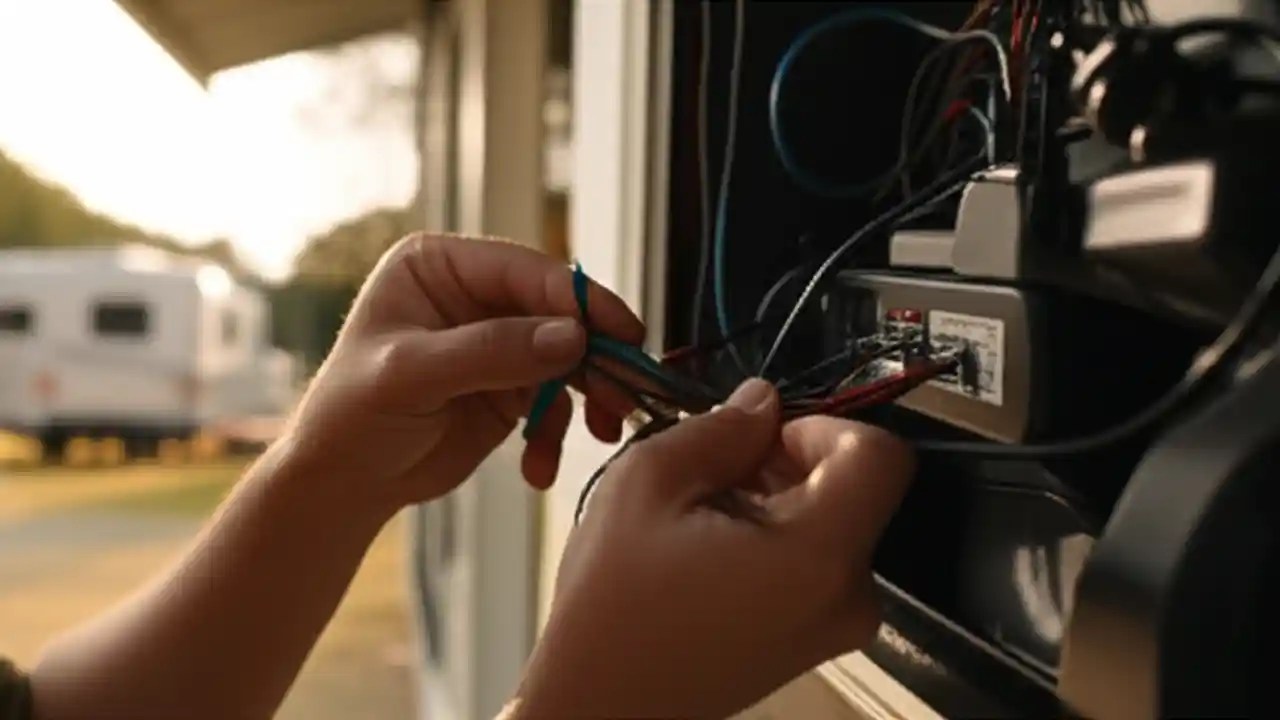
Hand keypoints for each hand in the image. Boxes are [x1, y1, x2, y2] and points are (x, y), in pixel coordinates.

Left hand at [282, 233, 644, 508]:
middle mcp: (474, 296)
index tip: (622, 332)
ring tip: (606, 430)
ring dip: (591, 395)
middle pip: (557, 312)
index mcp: (440, 266)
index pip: (525, 270)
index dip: (578, 300)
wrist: (342, 485)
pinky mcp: (511, 388)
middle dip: (594, 354)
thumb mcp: (413, 376)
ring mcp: (496, 342)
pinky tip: (538, 468)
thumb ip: (491, 352)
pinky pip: (558, 401)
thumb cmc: (352, 416)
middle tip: (629, 388)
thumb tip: (572, 336)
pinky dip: (559, 434)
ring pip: (569, 356)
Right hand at [513, 378, 915, 718]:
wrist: (595, 707)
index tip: (763, 438)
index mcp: (818, 555)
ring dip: (775, 498)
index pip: (882, 455)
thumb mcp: (648, 483)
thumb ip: (721, 428)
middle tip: (713, 473)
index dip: (824, 426)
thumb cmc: (613, 606)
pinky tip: (709, 549)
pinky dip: (773, 537)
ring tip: (700, 516)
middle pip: (855, 488)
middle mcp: (847, 596)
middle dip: (790, 462)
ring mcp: (834, 626)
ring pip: (831, 521)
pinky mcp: (812, 641)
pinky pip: (816, 562)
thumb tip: (764, 402)